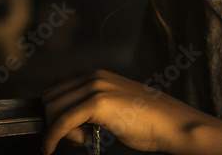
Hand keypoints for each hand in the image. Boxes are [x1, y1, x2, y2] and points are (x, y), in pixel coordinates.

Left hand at [41, 68, 193, 153]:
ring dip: (55, 129)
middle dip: (53, 120)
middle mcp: (93, 76)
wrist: (170, 124)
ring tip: (80, 140)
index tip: (64, 129)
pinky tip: (50, 148)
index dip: (55, 111)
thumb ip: (92, 108)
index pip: (57, 88)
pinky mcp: (97, 103)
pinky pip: (62, 121)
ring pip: (52, 108)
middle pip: (50, 97)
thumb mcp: (114, 107)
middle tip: (75, 137)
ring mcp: (95, 88)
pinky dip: (52, 137)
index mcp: (96, 75)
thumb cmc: (147, 121)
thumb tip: (71, 125)